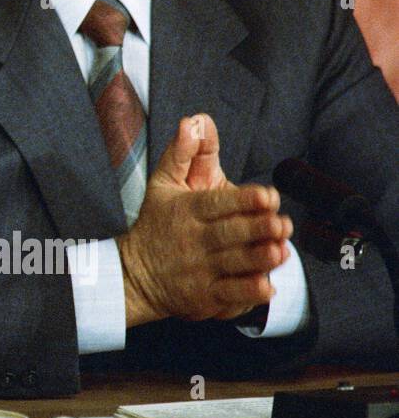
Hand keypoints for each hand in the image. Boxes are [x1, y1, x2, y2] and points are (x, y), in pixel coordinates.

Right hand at [118, 113, 291, 325]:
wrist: (135, 275)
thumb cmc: (156, 224)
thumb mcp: (163, 184)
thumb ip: (183, 153)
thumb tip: (193, 121)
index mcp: (187, 210)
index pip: (216, 203)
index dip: (243, 200)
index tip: (267, 196)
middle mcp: (194, 240)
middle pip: (229, 234)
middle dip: (257, 229)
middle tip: (282, 224)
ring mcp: (200, 270)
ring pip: (234, 264)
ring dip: (259, 259)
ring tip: (280, 252)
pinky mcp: (206, 297)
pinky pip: (230, 296)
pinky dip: (249, 293)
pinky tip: (267, 286)